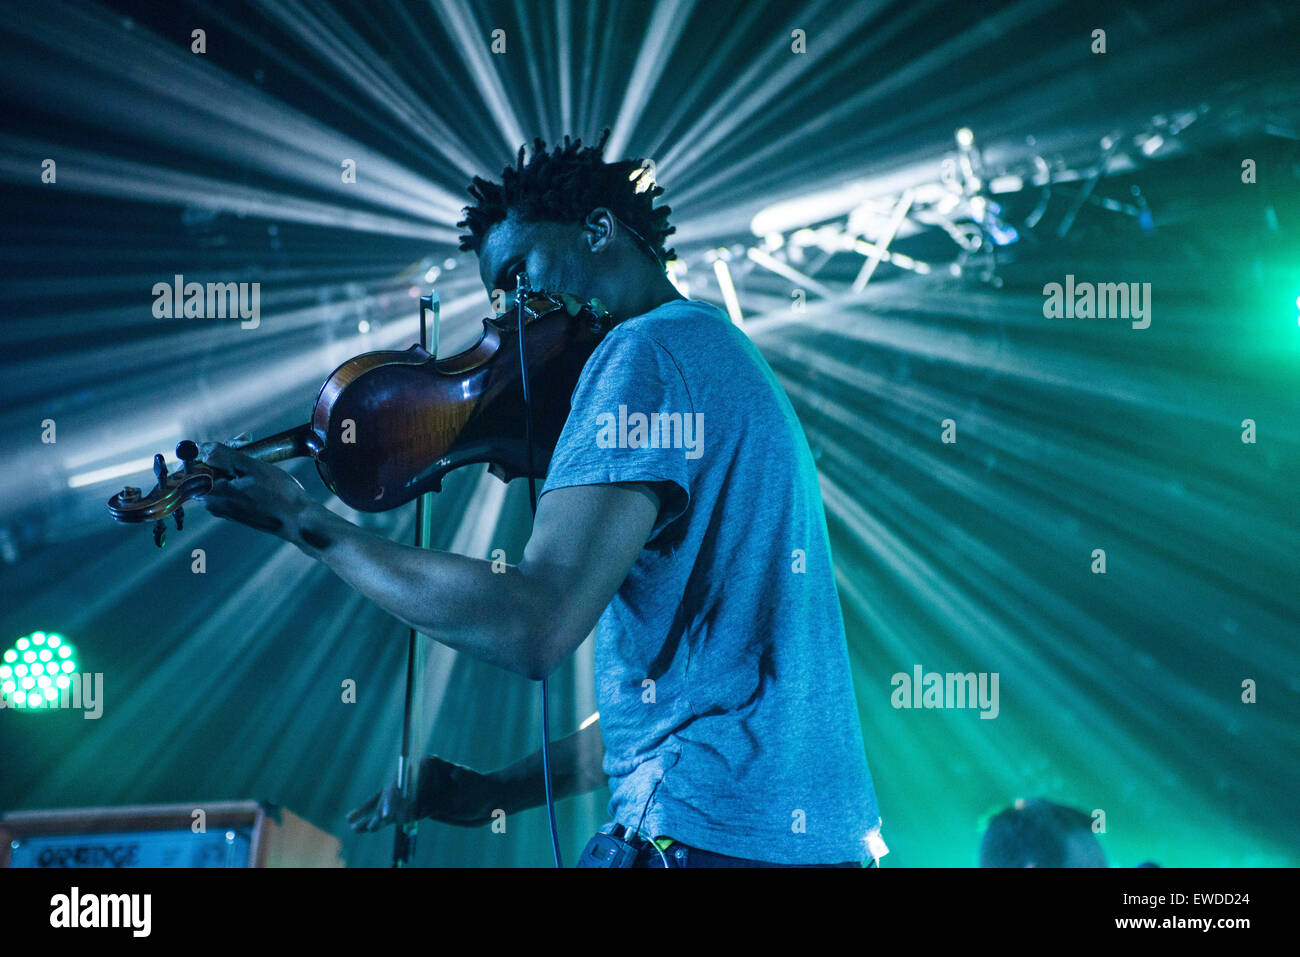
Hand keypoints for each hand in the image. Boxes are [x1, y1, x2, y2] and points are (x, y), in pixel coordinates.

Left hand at [194, 441, 312, 542]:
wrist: (298, 520)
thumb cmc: (278, 494)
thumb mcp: (250, 467)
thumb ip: (221, 455)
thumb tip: (199, 448)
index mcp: (209, 492)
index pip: (191, 464)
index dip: (207, 448)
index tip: (230, 443)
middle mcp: (211, 503)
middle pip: (204, 470)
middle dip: (223, 453)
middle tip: (246, 441)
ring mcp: (222, 508)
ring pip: (218, 477)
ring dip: (233, 462)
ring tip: (254, 454)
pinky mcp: (235, 511)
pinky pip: (228, 488)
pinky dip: (239, 476)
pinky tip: (257, 471)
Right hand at [347, 756, 497, 831]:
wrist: (494, 799)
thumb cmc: (482, 791)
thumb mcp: (464, 792)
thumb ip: (442, 794)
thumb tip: (431, 790)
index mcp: (428, 765)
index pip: (403, 781)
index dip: (391, 799)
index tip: (385, 815)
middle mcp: (421, 775)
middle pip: (392, 791)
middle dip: (377, 809)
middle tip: (363, 825)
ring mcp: (420, 790)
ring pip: (392, 803)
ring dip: (373, 815)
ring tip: (355, 826)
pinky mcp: (422, 804)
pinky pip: (400, 813)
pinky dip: (385, 820)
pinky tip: (368, 827)